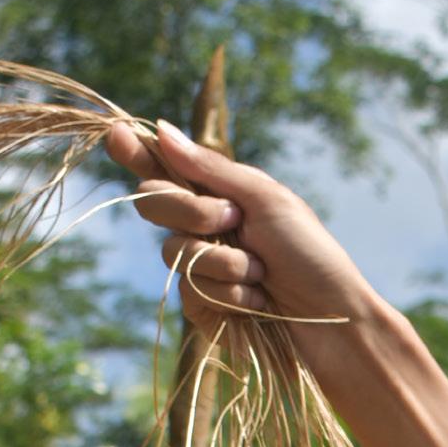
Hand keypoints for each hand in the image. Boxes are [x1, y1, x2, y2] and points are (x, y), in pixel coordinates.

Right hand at [103, 117, 389, 370]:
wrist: (331, 317)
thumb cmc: (309, 253)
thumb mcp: (266, 199)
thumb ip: (210, 169)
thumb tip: (161, 128)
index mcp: (216, 193)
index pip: (163, 168)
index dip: (136, 152)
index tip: (116, 135)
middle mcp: (201, 227)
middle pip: (152, 204)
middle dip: (192, 211)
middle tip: (232, 219)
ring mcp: (198, 268)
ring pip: (173, 252)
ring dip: (224, 261)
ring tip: (262, 272)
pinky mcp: (202, 309)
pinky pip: (190, 293)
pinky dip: (231, 294)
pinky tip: (258, 300)